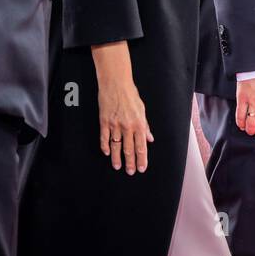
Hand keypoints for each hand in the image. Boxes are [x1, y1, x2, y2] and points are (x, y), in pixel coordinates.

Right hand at [93, 41, 152, 173]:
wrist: (116, 83)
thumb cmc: (130, 94)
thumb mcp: (142, 109)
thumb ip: (146, 126)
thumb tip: (150, 139)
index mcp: (139, 123)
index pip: (141, 146)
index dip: (142, 159)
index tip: (142, 168)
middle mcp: (127, 126)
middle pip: (129, 148)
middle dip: (131, 162)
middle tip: (131, 172)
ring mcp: (115, 125)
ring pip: (116, 146)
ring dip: (117, 158)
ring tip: (118, 167)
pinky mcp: (104, 121)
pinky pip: (104, 137)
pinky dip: (105, 146)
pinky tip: (107, 152)